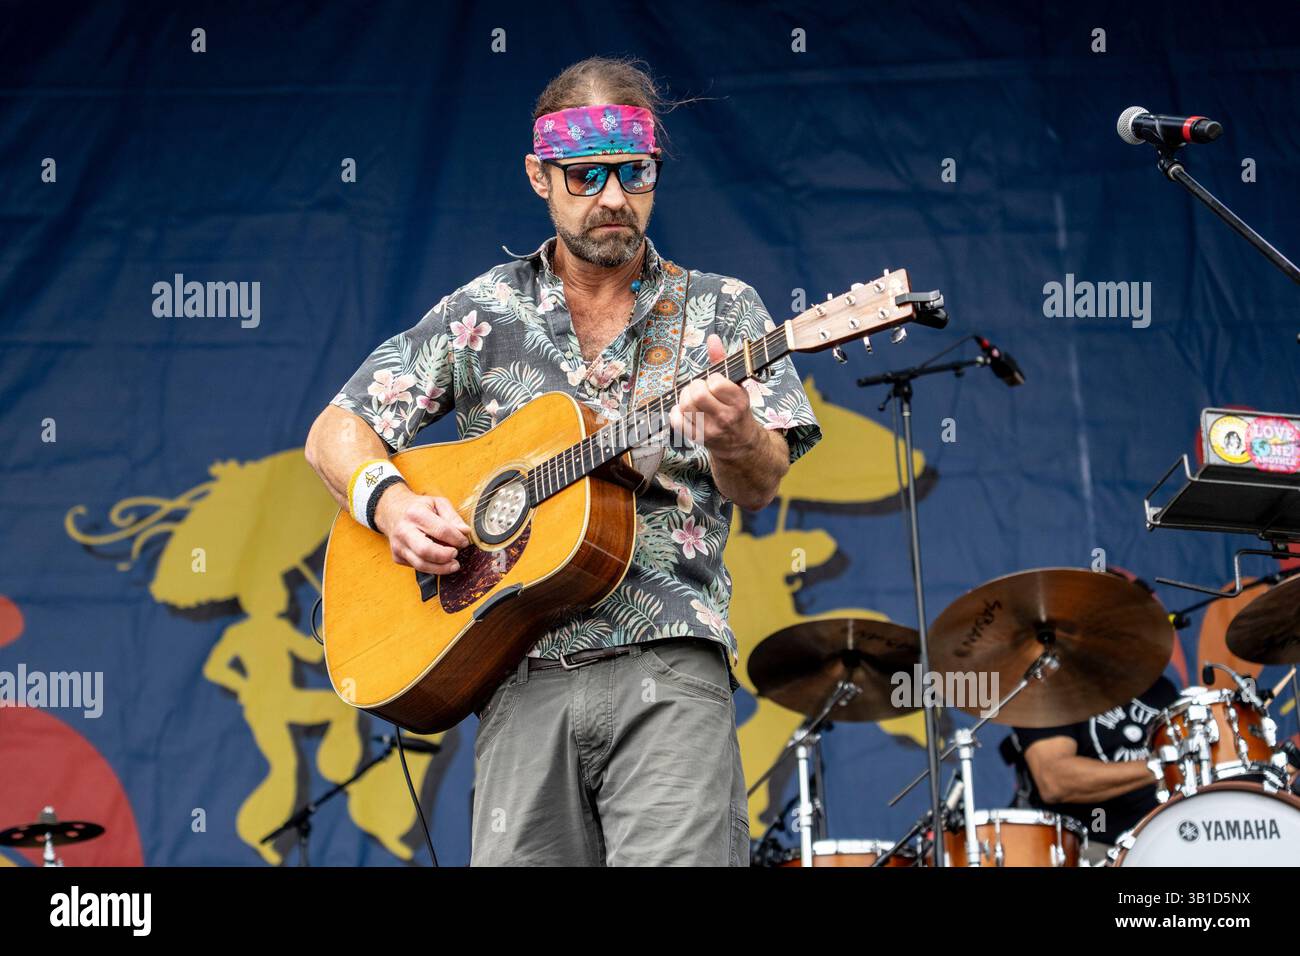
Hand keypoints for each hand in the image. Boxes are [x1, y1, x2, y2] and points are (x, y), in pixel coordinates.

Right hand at [374, 483, 471, 574]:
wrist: (392, 512)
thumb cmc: (418, 507)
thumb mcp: (438, 503)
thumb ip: (453, 517)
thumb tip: (465, 531)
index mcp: (415, 513)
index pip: (441, 530)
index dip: (457, 538)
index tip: (464, 541)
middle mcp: (404, 531)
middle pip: (426, 551)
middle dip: (445, 556)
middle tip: (456, 554)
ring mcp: (398, 546)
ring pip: (421, 564)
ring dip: (441, 568)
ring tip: (453, 564)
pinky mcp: (397, 557)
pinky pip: (417, 567)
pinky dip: (432, 567)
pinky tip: (439, 562)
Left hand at [669, 333, 762, 460]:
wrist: (739, 442)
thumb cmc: (736, 408)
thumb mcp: (736, 384)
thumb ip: (722, 360)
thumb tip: (712, 338)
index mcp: (738, 402)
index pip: (716, 383)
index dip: (712, 378)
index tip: (715, 382)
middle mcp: (725, 418)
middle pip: (697, 395)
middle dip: (695, 386)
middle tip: (700, 388)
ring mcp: (710, 430)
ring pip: (685, 406)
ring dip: (685, 396)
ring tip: (693, 398)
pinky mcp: (696, 438)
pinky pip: (676, 420)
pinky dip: (676, 411)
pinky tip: (686, 410)